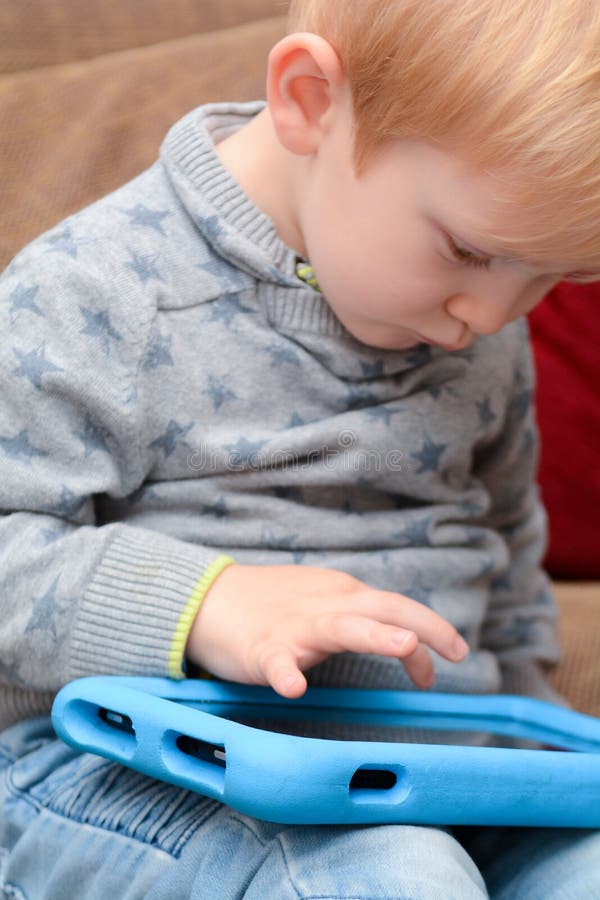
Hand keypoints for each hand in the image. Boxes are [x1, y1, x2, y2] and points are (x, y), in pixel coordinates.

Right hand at [185, 564, 468, 697]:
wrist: (208, 600)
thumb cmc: (274, 606)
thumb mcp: (326, 605)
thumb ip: (364, 620)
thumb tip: (412, 643)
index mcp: (343, 594)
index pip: (397, 607)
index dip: (429, 631)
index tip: (450, 658)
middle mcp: (326, 605)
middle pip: (384, 607)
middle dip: (424, 625)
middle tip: (458, 650)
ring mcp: (294, 626)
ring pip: (341, 627)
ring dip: (375, 634)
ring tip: (405, 644)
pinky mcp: (261, 648)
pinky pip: (275, 662)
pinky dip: (286, 674)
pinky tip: (294, 687)